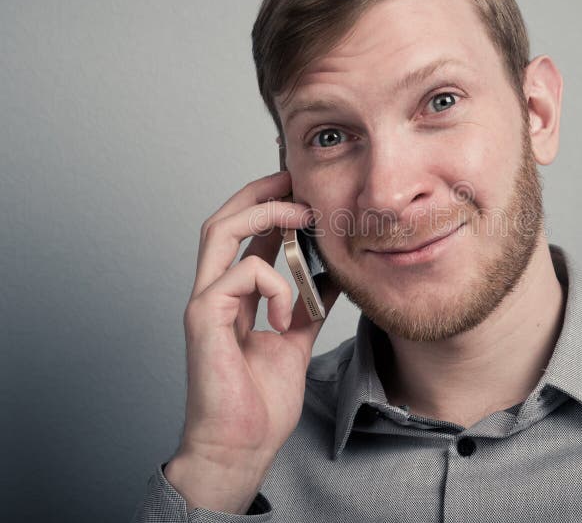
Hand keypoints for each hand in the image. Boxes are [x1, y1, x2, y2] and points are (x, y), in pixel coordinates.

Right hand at [165, 171, 339, 511]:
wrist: (241, 446)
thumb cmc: (260, 399)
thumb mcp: (297, 337)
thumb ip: (309, 302)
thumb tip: (333, 270)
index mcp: (234, 296)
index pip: (243, 234)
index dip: (268, 205)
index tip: (300, 190)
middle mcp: (213, 292)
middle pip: (223, 220)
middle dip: (259, 193)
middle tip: (294, 180)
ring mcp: (204, 303)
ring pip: (219, 232)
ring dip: (263, 215)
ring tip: (299, 216)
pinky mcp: (203, 318)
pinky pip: (237, 275)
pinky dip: (272, 284)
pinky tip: (286, 315)